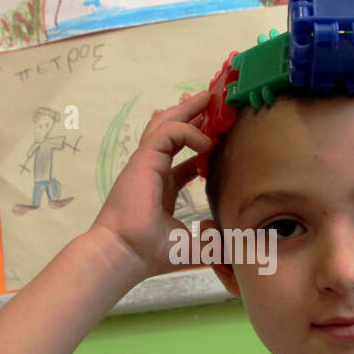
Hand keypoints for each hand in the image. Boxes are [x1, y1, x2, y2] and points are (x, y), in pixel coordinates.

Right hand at [89, 90, 212, 280]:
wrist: (125, 255)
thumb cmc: (149, 253)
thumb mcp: (191, 245)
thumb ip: (211, 239)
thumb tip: (228, 233)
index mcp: (161, 189)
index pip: (181, 158)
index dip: (200, 145)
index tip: (218, 137)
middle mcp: (152, 172)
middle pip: (171, 132)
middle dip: (191, 115)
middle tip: (212, 100)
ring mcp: (146, 164)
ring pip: (166, 124)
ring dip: (188, 110)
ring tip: (209, 98)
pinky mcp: (144, 160)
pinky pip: (168, 133)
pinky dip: (188, 131)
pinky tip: (206, 141)